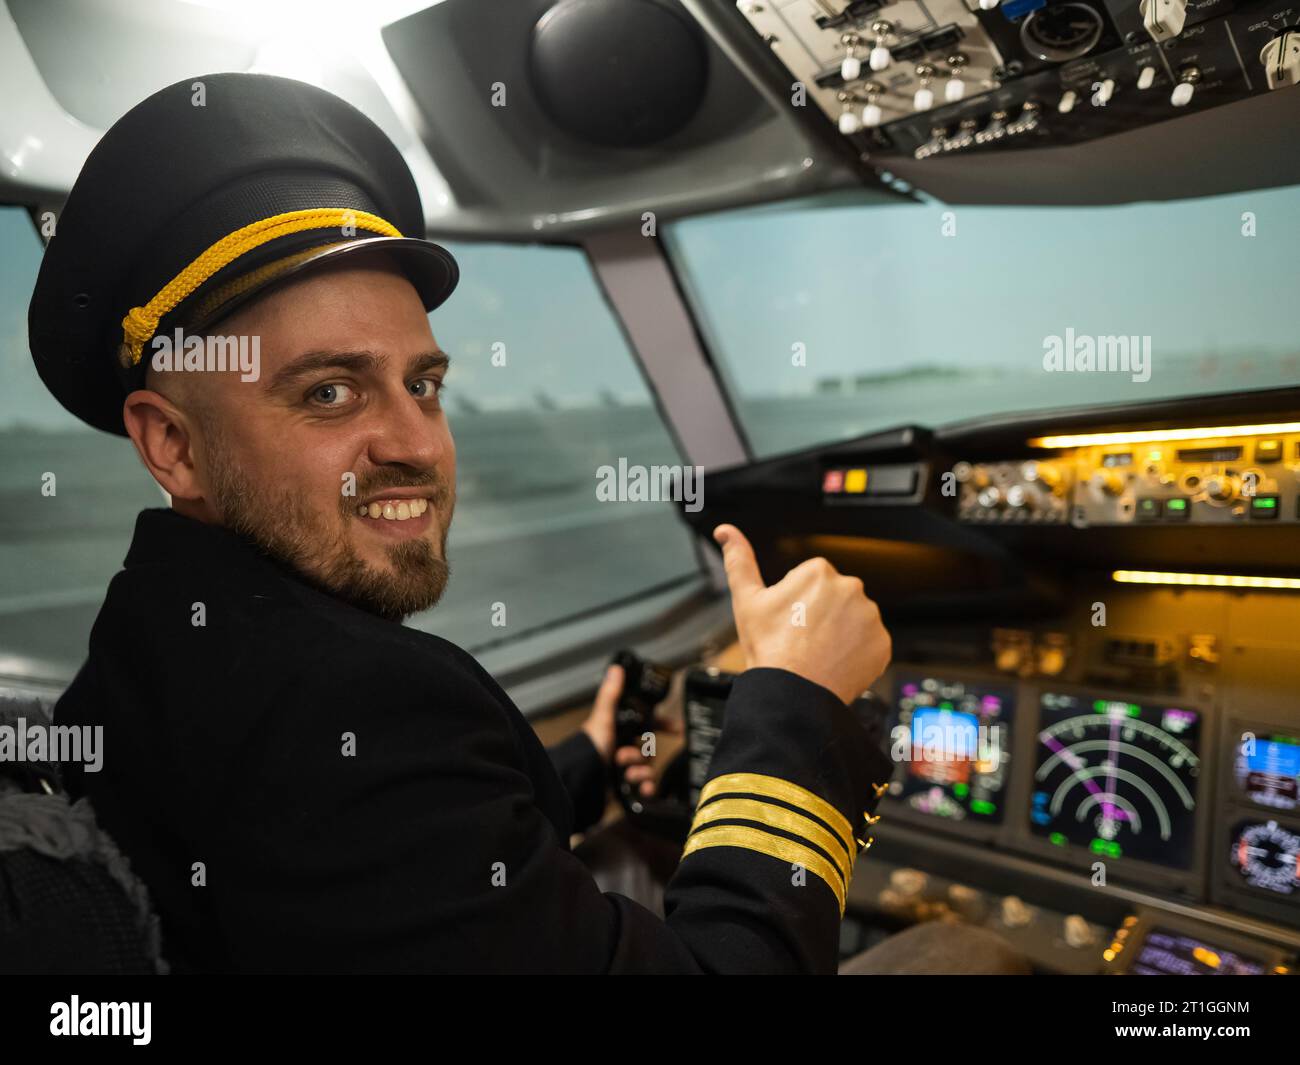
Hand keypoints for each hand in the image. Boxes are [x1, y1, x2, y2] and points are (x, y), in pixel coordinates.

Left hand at [581, 664, 677, 798]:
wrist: (581, 779)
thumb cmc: (590, 747)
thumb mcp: (603, 717)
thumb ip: (611, 694)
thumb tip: (616, 668)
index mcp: (619, 730)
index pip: (648, 725)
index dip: (664, 726)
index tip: (677, 729)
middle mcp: (623, 747)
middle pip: (649, 750)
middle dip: (642, 754)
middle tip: (625, 756)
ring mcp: (625, 768)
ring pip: (648, 767)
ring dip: (640, 770)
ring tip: (626, 772)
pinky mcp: (626, 786)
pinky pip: (646, 785)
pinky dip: (647, 787)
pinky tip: (644, 789)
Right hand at [713, 523, 890, 704]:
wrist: (793, 692)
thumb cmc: (770, 648)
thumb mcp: (747, 599)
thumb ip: (738, 560)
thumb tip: (726, 531)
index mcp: (818, 571)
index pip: (810, 580)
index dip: (796, 602)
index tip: (789, 621)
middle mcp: (850, 587)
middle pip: (833, 597)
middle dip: (820, 613)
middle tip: (801, 638)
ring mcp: (869, 616)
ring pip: (852, 618)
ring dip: (839, 631)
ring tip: (818, 651)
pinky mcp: (882, 643)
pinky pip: (869, 642)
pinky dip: (855, 651)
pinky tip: (835, 660)